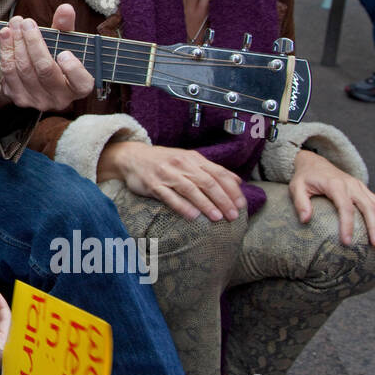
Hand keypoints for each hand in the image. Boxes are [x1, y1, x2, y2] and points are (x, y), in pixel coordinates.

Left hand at [0, 4, 93, 111]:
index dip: (73, 69)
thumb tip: (65, 8)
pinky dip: (5, 50)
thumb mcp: (65, 42)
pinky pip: (8, 72)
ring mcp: (37, 101)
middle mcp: (59, 99)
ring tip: (15, 23)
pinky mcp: (18, 98)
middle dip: (34, 42)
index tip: (64, 52)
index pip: (81, 83)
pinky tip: (5, 34)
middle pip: (45, 70)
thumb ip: (66, 27)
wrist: (34, 81)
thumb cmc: (55, 58)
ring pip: (24, 69)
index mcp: (79, 87)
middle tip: (27, 22)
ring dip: (16, 42)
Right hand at [102, 142, 244, 221]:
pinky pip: (170, 197)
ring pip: (190, 189)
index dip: (232, 189)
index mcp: (193, 158)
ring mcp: (167, 174)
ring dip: (206, 204)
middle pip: (207, 182)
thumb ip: (212, 170)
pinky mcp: (153, 185)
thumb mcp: (189, 160)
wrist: (133, 157)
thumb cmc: (164, 161)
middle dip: (223, 199)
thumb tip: (238, 181)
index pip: (218, 173)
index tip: (241, 204)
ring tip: (218, 218)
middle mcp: (182, 164)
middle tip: (233, 215)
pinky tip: (193, 216)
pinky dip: (182, 206)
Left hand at [289, 150, 374, 247]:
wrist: (314, 162)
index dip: (347, 225)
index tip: (347, 242)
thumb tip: (305, 220)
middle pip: (368, 207)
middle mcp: (352, 185)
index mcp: (335, 185)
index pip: (345, 207)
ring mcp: (360, 187)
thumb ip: (300, 202)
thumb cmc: (305, 178)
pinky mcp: (364, 189)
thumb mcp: (296, 187)